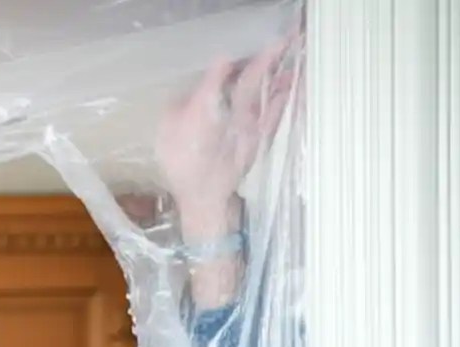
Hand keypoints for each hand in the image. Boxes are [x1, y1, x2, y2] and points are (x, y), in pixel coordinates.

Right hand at [155, 35, 297, 237]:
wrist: (205, 196)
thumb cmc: (181, 163)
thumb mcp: (167, 131)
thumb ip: (180, 105)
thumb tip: (194, 90)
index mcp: (203, 110)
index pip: (216, 77)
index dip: (223, 63)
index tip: (229, 51)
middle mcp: (231, 114)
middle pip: (249, 80)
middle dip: (262, 58)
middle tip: (277, 38)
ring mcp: (250, 125)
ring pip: (265, 91)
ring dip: (277, 69)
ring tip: (289, 48)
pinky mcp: (261, 136)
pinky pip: (276, 110)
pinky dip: (285, 94)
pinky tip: (292, 80)